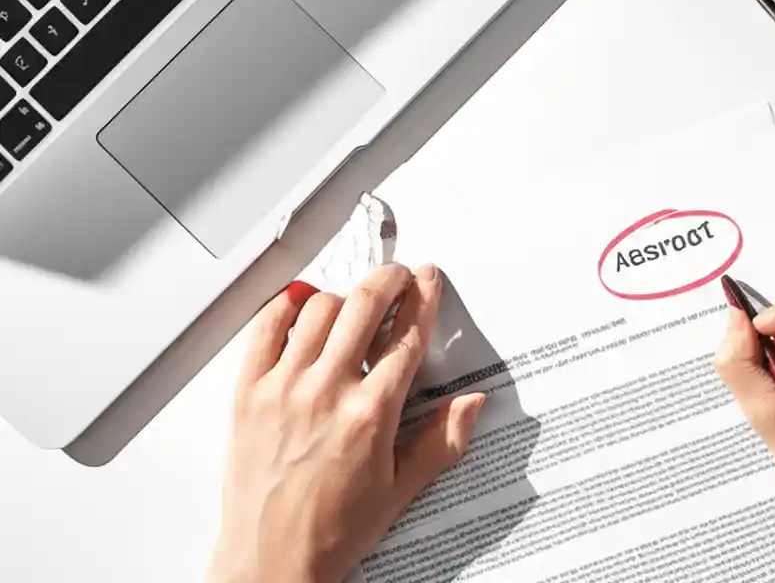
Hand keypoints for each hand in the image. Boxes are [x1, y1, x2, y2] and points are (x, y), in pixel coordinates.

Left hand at [209, 264, 485, 582]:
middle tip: (398, 276)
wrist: (270, 563)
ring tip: (354, 304)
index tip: (429, 281)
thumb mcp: (400, 490)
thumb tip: (472, 404)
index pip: (406, 338)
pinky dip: (284, 308)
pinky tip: (299, 305)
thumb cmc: (331, 532)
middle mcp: (326, 393)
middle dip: (389, 280)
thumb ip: (441, 441)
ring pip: (318, 310)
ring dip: (343, 297)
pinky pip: (265, 330)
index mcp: (371, 416)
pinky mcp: (247, 394)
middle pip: (364, 306)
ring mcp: (283, 389)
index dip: (424, 300)